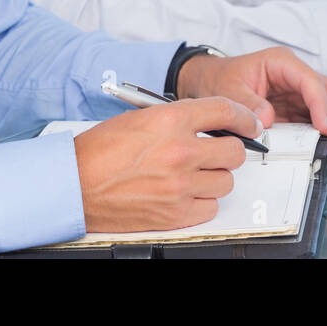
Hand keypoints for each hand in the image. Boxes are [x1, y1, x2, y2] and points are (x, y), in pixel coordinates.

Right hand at [73, 98, 253, 232]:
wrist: (75, 184)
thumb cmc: (100, 151)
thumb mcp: (140, 117)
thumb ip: (178, 118)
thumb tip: (209, 123)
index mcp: (170, 120)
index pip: (225, 112)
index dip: (244, 117)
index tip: (251, 123)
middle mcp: (181, 151)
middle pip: (234, 151)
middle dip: (229, 150)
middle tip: (216, 151)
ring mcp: (180, 185)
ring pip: (225, 181)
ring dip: (214, 177)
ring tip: (192, 174)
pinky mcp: (176, 214)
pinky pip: (210, 207)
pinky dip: (202, 201)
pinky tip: (184, 193)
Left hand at [175, 47, 326, 154]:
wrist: (210, 83)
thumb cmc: (220, 79)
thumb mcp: (228, 90)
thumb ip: (247, 104)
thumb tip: (267, 121)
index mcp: (281, 63)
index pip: (310, 81)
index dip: (320, 104)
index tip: (324, 127)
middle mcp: (296, 76)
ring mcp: (299, 94)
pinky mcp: (298, 110)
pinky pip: (320, 120)